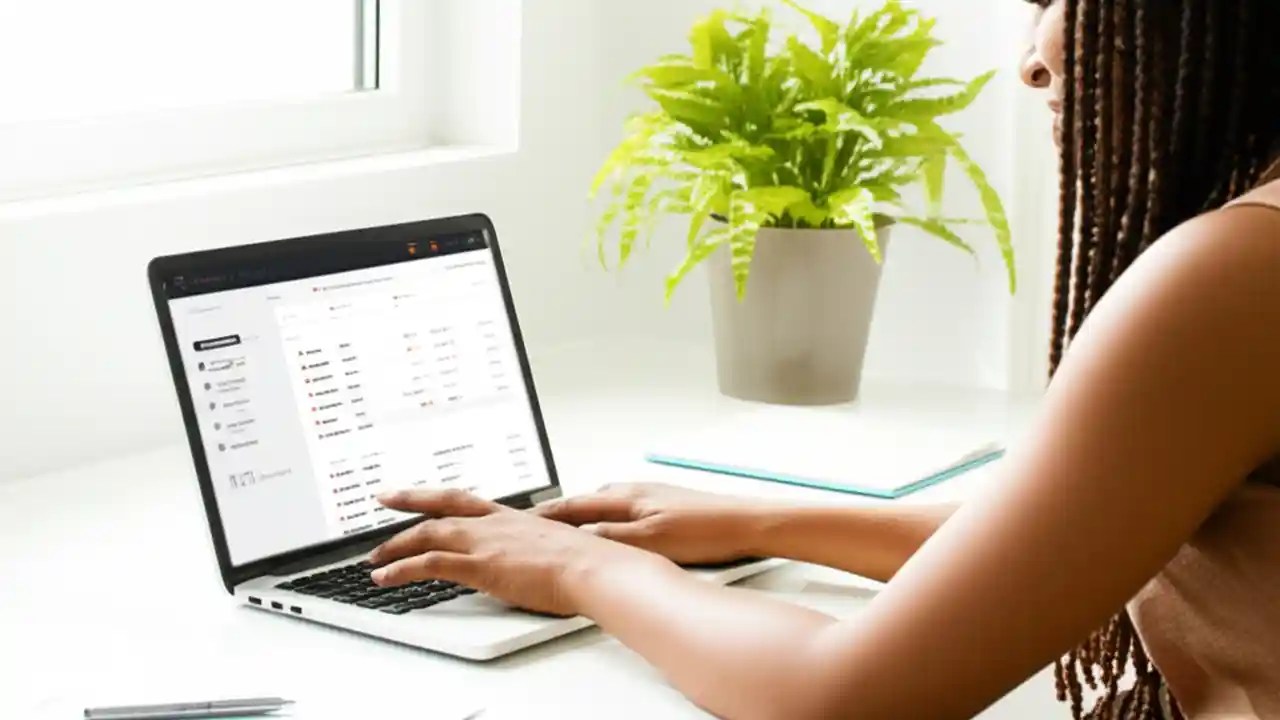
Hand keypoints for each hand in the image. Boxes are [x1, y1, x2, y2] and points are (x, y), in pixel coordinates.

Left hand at [368, 489, 663, 616]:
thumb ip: (534, 551)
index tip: (416, 492)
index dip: (437, 494)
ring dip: (396, 545)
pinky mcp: (480, 565)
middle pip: (440, 507)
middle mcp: (494, 523)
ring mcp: (485, 542)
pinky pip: (429, 564)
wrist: (596, 568)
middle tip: (383, 499)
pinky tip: (385, 577)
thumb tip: (531, 562)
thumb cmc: (587, 563)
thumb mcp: (555, 549)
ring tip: (375, 559)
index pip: (464, 499)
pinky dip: (401, 568)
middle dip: (408, 502)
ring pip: (428, 534)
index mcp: (511, 517)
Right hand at [533, 483, 764, 564]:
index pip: (573, 505)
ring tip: (564, 529)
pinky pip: (621, 511)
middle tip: (534, 524)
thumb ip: (612, 538)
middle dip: (558, 513)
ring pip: (603, 506)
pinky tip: (610, 531)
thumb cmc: (704, 530)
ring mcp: (649, 497)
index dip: (545, 514)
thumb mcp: (651, 541)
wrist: (744, 523)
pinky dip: (603, 520)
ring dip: (581, 516)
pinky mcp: (663, 507)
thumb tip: (577, 537)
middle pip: (585, 503)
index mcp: (625, 497)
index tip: (520, 519)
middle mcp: (633, 492)